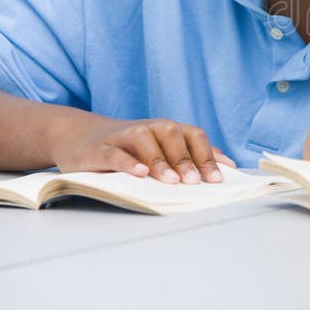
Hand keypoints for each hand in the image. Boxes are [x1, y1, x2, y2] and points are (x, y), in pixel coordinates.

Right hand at [51, 115, 235, 183]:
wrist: (81, 137)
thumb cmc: (132, 148)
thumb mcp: (163, 148)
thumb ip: (194, 155)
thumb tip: (229, 166)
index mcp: (167, 129)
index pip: (194, 136)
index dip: (206, 156)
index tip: (216, 179)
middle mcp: (149, 128)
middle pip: (172, 135)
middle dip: (185, 159)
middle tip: (194, 182)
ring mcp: (124, 136)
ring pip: (145, 140)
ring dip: (160, 160)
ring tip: (171, 181)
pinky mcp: (100, 149)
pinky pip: (115, 153)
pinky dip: (128, 162)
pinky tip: (140, 174)